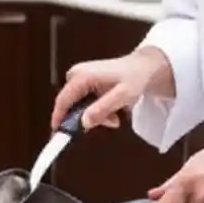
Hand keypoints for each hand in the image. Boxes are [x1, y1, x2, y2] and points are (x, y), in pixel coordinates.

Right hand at [51, 47, 170, 130]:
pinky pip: (84, 102)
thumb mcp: (122, 96)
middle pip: (71, 105)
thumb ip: (102, 110)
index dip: (59, 119)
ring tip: (116, 117)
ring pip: (79, 105)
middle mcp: (76, 75)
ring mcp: (80, 77)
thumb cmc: (134, 78)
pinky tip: (112, 109)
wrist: (144, 67)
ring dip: (95, 115)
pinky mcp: (85, 81)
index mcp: (82, 76)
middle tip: (109, 122)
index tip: (60, 135)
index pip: (63, 101)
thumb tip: (83, 123)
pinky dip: (97, 109)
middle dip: (87, 118)